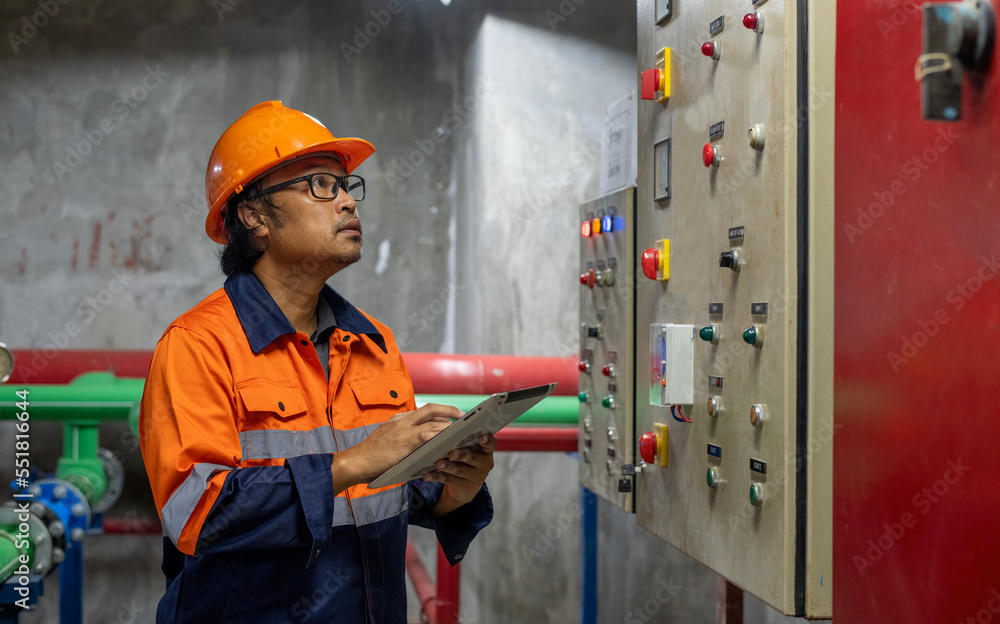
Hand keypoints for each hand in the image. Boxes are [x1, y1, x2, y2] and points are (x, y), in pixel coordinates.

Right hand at [332, 403, 458, 492]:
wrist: (357, 462)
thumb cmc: (371, 458)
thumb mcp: (387, 442)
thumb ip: (403, 440)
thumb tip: (420, 447)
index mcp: (398, 419)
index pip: (424, 411)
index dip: (440, 412)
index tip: (451, 416)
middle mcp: (403, 420)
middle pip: (432, 409)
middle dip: (450, 412)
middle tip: (464, 419)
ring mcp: (405, 429)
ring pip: (434, 422)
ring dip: (450, 427)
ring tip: (463, 433)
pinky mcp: (407, 441)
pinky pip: (429, 435)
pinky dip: (441, 437)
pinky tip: (451, 442)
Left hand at [424, 434, 496, 515]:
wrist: (466, 487)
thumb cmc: (466, 461)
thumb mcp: (469, 451)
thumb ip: (464, 441)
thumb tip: (446, 431)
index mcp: (486, 452)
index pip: (490, 444)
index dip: (487, 441)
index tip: (481, 437)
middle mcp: (483, 464)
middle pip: (472, 457)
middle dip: (461, 454)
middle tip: (451, 453)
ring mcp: (475, 477)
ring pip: (459, 470)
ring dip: (448, 466)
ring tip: (438, 464)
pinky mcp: (464, 487)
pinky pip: (448, 480)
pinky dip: (436, 476)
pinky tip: (427, 475)